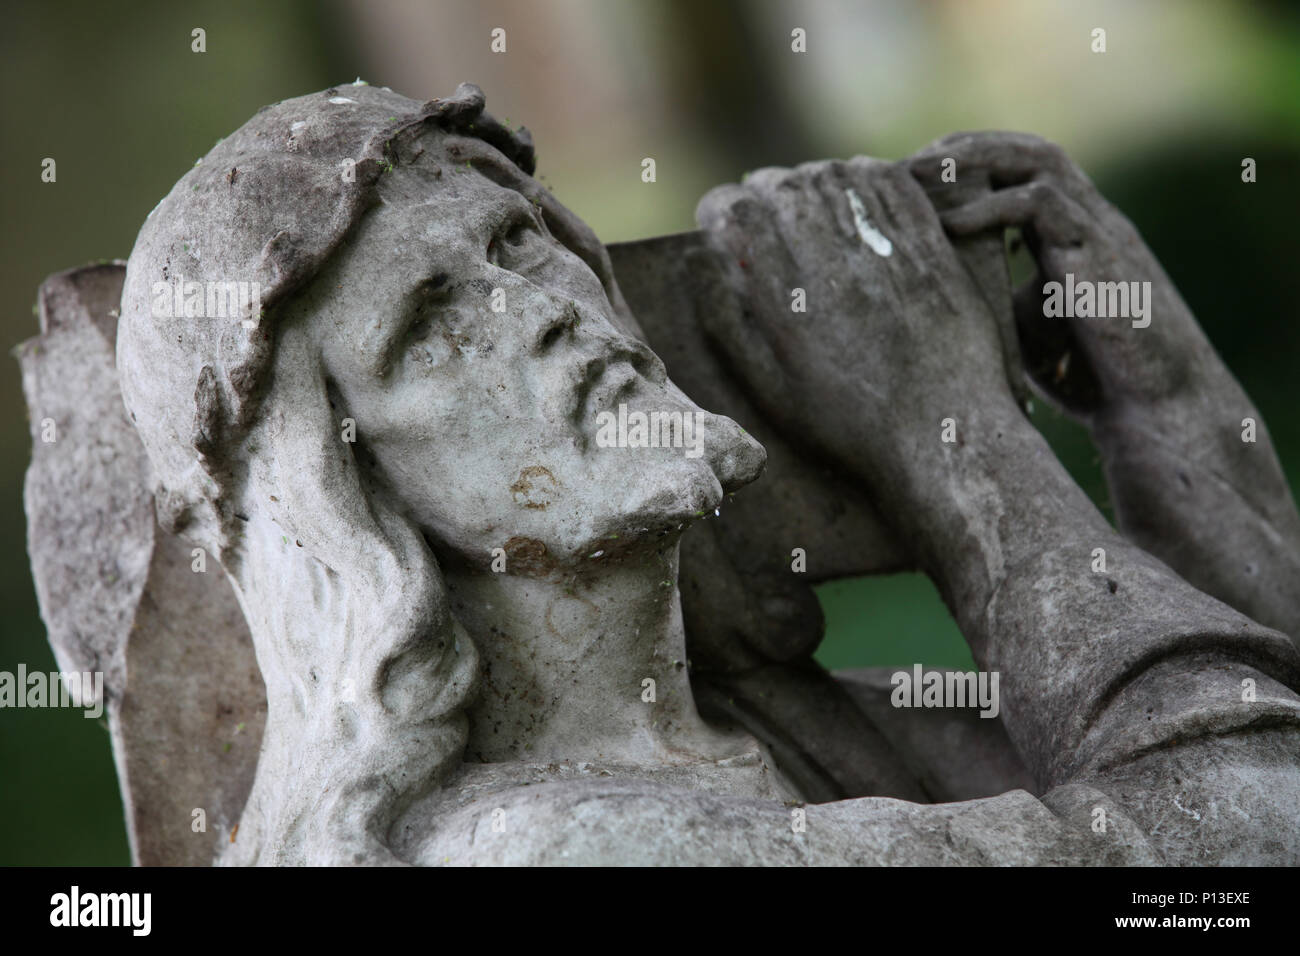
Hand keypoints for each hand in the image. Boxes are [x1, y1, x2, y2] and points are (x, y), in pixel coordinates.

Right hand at [695, 157, 1016, 486]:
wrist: (941, 438)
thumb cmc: (847, 424)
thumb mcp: (771, 392)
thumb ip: (726, 325)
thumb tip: (697, 261)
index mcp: (788, 306)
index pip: (738, 217)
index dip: (719, 207)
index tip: (717, 219)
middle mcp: (834, 272)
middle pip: (785, 187)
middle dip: (761, 188)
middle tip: (759, 205)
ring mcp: (887, 257)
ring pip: (836, 177)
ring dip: (811, 178)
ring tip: (804, 198)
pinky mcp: (931, 251)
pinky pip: (893, 185)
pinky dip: (866, 175)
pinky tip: (855, 190)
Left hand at [908, 132, 1221, 420]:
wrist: (1157, 408)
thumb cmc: (1093, 378)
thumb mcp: (1030, 331)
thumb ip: (1000, 299)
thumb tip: (951, 287)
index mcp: (1073, 233)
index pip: (1023, 168)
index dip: (971, 164)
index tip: (916, 180)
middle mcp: (1090, 220)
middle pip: (1029, 149)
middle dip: (966, 149)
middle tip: (909, 165)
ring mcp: (1099, 231)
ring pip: (1040, 159)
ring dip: (976, 161)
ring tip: (923, 178)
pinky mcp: (1101, 253)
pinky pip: (1043, 203)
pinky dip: (991, 207)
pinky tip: (949, 225)